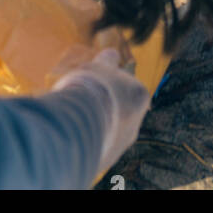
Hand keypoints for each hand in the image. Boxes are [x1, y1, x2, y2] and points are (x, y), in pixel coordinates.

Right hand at [53, 47, 150, 176]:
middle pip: (120, 112)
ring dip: (95, 124)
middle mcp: (135, 123)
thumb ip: (107, 60)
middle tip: (84, 100)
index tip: (97, 82)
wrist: (79, 122)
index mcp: (140, 96)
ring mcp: (119, 145)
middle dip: (105, 106)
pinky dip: (87, 140)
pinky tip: (73, 132)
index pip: (130, 88)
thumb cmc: (90, 88)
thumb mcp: (98, 66)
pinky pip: (96, 147)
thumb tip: (113, 52)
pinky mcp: (103, 160)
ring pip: (108, 131)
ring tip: (75, 116)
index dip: (112, 84)